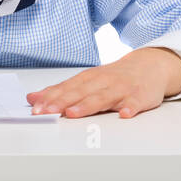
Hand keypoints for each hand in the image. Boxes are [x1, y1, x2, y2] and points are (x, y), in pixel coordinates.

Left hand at [26, 47, 180, 117]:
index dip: (49, 98)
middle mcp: (101, 82)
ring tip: (73, 113)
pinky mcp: (140, 96)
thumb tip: (32, 98)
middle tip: (46, 112)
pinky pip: (136, 103)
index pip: (65, 89)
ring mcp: (121, 89)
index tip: (35, 108)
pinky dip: (130, 108)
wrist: (148, 66)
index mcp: (87, 79)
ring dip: (87, 105)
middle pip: (79, 93)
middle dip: (61, 102)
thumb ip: (60, 91)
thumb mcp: (85, 81)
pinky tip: (124, 114)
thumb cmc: (113, 77)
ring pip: (102, 97)